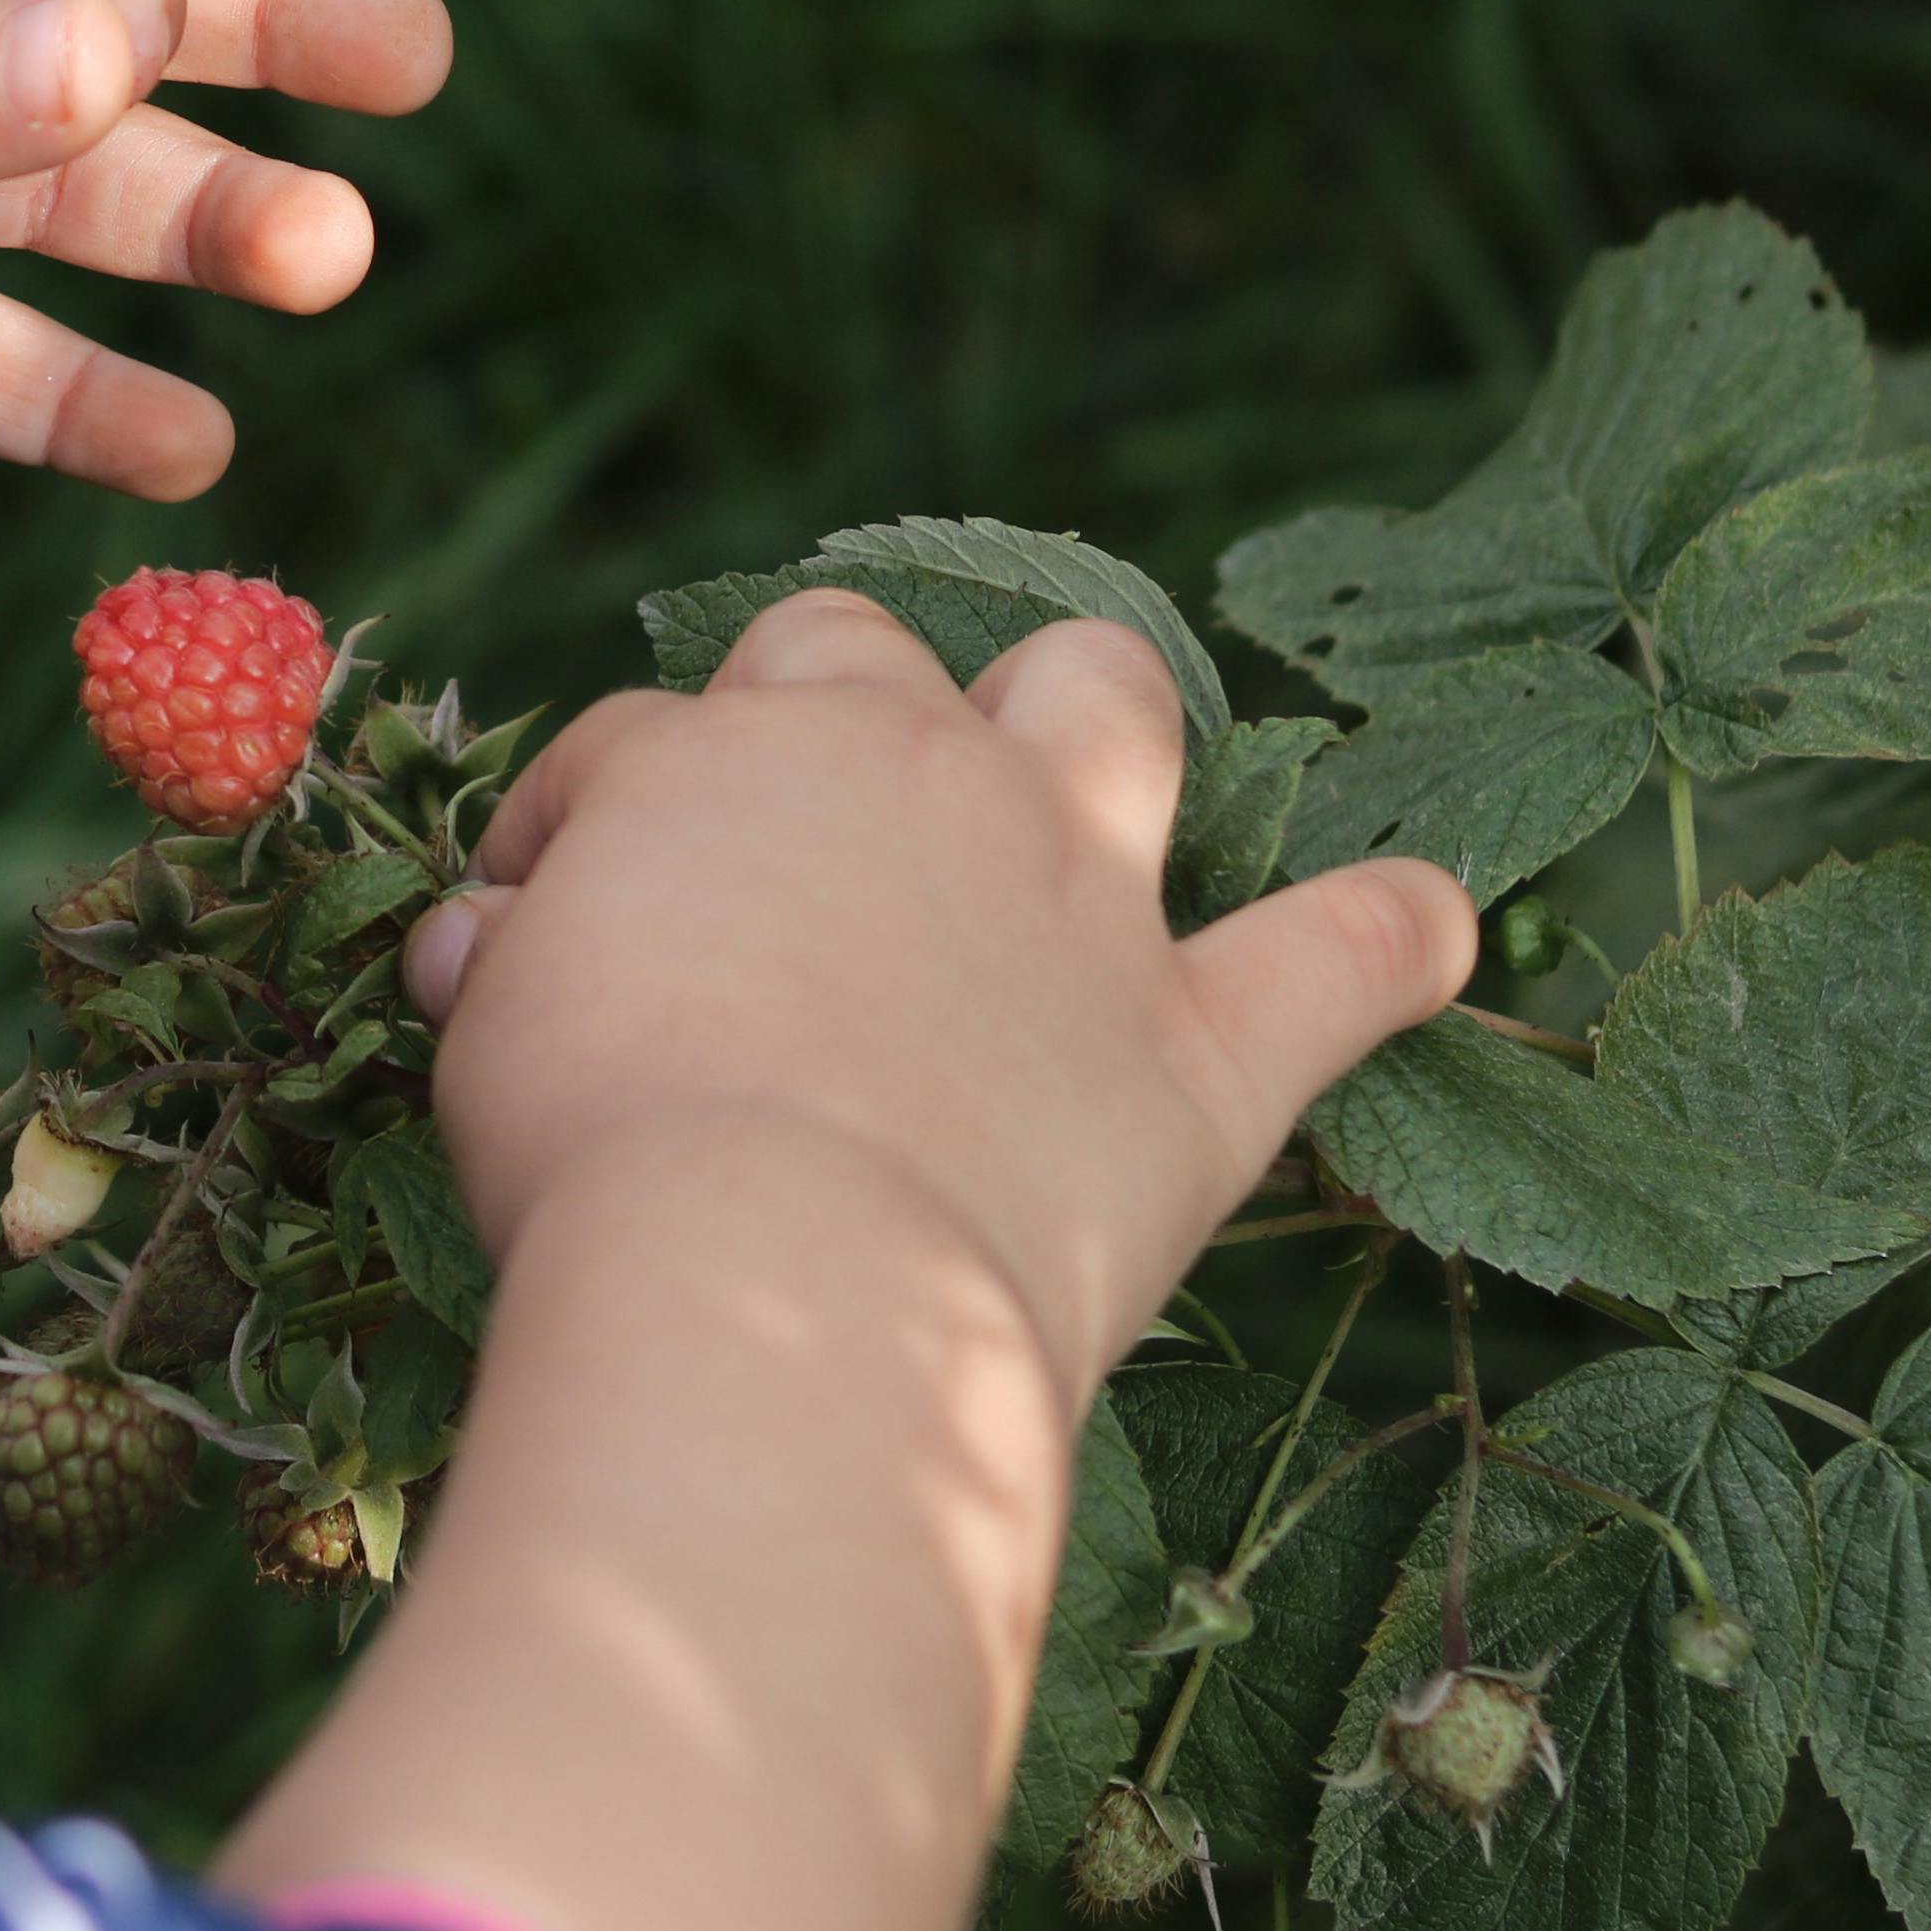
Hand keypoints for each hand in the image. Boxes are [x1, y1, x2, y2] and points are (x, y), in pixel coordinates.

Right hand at [406, 591, 1470, 1409]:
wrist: (772, 1272)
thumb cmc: (595, 1148)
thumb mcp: (496, 1027)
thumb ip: (524, 958)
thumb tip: (496, 948)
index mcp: (732, 755)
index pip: (640, 744)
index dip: (585, 833)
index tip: (546, 937)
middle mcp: (916, 774)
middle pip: (872, 658)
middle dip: (825, 717)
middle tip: (781, 855)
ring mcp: (1075, 896)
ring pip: (1107, 707)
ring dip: (1088, 724)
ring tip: (1066, 788)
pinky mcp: (1198, 1048)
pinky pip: (1345, 955)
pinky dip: (1396, 936)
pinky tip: (1434, 923)